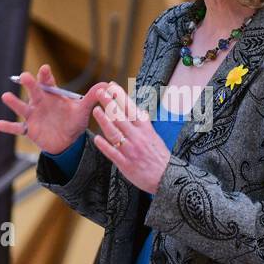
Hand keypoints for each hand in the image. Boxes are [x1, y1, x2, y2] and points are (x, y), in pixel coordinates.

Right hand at [0, 65, 109, 154]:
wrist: (67, 142)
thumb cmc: (73, 121)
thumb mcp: (83, 110)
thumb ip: (92, 97)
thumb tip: (107, 84)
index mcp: (52, 95)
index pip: (48, 82)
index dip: (46, 76)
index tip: (45, 70)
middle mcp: (40, 102)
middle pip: (34, 91)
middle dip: (29, 84)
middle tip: (25, 77)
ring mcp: (33, 115)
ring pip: (22, 108)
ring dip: (14, 103)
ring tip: (5, 96)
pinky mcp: (29, 129)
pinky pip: (17, 128)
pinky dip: (7, 126)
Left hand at [91, 81, 170, 195]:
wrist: (167, 178)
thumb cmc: (159, 158)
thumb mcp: (154, 136)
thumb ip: (143, 125)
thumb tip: (137, 110)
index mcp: (145, 129)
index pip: (131, 108)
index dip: (121, 96)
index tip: (112, 86)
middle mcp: (138, 137)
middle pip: (121, 117)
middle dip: (110, 103)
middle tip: (100, 92)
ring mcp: (131, 150)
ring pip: (115, 133)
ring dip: (104, 121)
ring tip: (96, 110)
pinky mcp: (125, 164)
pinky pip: (113, 153)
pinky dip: (105, 146)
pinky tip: (97, 138)